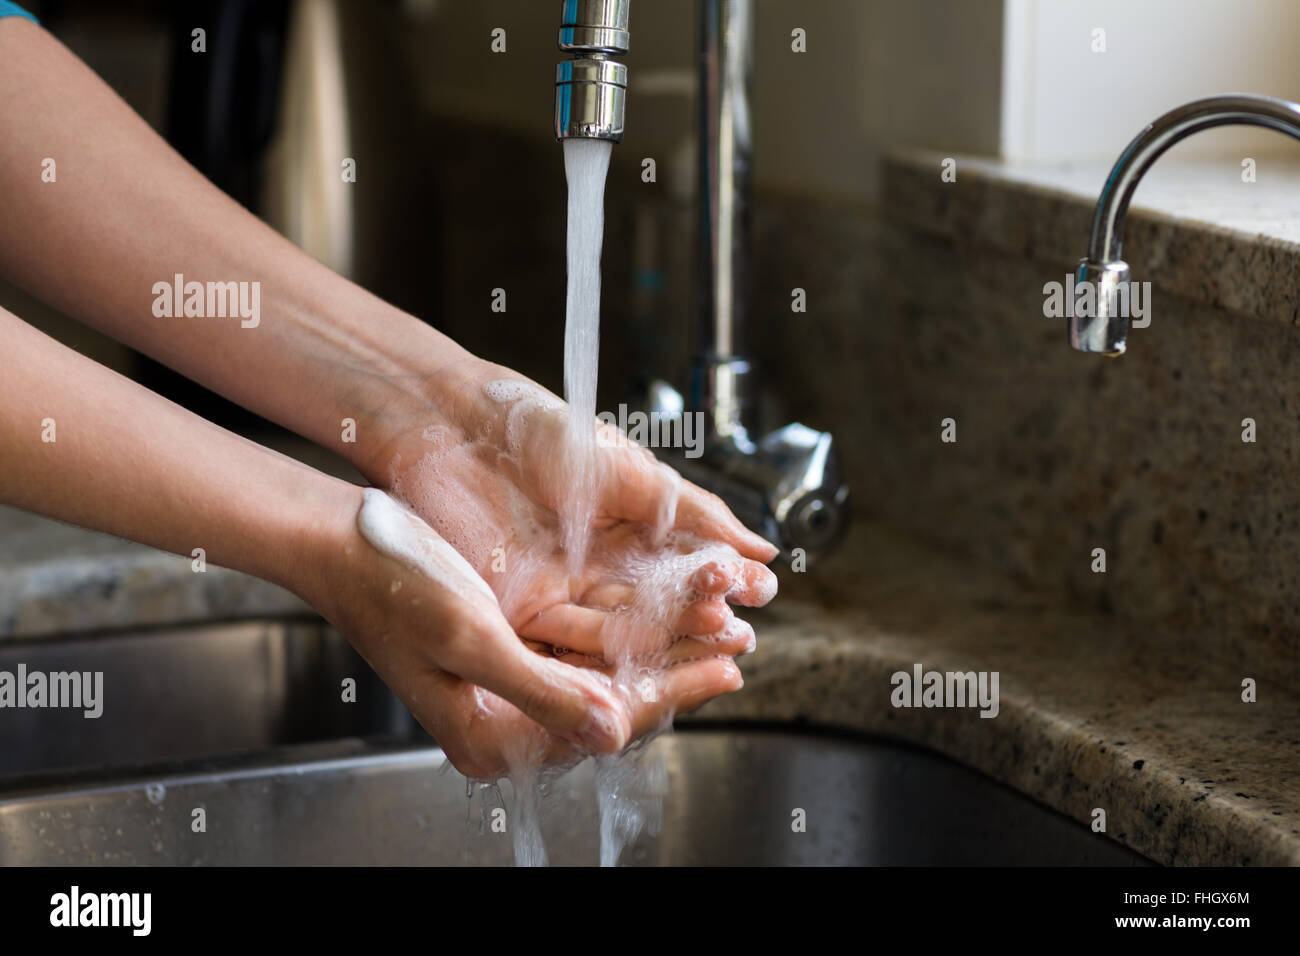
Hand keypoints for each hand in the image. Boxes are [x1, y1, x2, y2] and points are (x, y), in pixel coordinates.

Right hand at [305, 486, 755, 778]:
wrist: (344, 544)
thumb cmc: (394, 585)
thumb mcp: (473, 638)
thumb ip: (544, 691)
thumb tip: (612, 731)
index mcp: (489, 736)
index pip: (604, 724)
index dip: (671, 693)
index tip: (726, 665)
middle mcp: (503, 722)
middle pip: (611, 704)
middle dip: (675, 671)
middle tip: (737, 644)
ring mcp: (507, 689)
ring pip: (602, 676)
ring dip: (657, 650)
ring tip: (714, 626)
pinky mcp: (508, 655)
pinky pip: (580, 652)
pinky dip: (622, 633)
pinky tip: (660, 613)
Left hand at [357, 359, 777, 670]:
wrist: (454, 421)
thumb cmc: (538, 430)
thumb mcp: (630, 469)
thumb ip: (693, 514)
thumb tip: (759, 547)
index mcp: (627, 529)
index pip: (685, 566)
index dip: (721, 578)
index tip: (759, 588)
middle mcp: (598, 567)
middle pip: (658, 605)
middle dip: (701, 619)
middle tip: (742, 631)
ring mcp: (562, 590)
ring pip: (622, 628)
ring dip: (666, 640)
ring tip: (712, 639)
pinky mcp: (520, 609)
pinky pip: (571, 639)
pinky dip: (610, 649)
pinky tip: (649, 654)